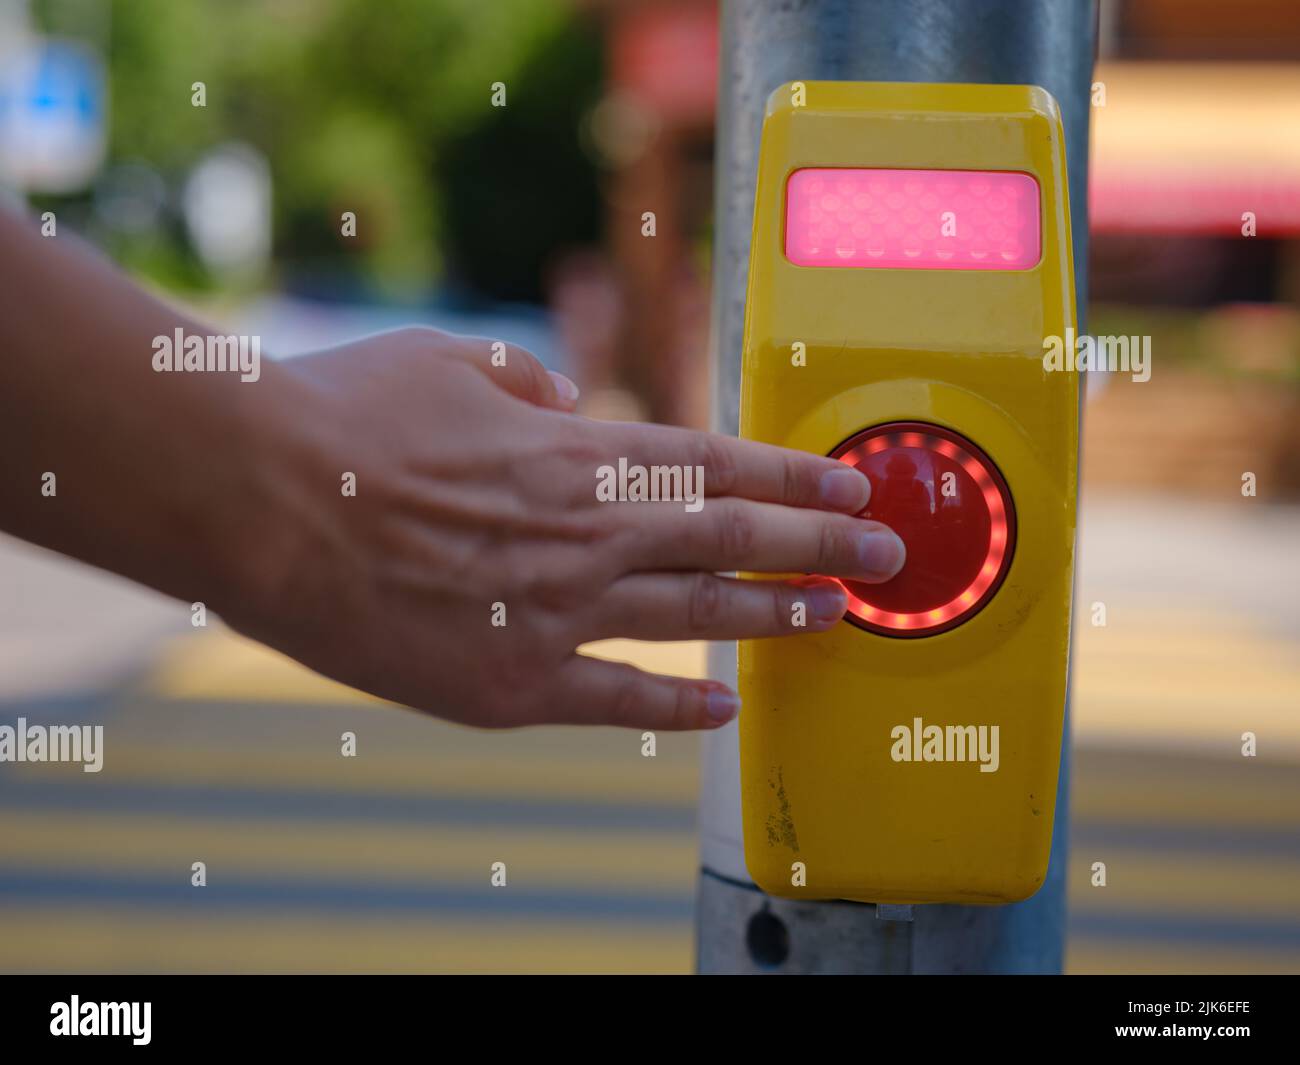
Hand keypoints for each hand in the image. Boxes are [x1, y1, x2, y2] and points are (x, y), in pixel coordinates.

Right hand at [224, 327, 904, 730]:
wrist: (259, 497)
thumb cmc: (348, 414)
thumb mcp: (449, 358)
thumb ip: (526, 377)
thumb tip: (568, 401)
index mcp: (580, 452)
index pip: (721, 462)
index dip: (796, 475)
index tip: (851, 486)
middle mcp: (590, 532)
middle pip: (736, 537)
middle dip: (824, 545)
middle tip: (888, 557)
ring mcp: (557, 613)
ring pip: (697, 615)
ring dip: (776, 614)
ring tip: (838, 617)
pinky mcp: (509, 684)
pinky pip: (619, 700)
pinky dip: (680, 704)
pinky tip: (727, 705)